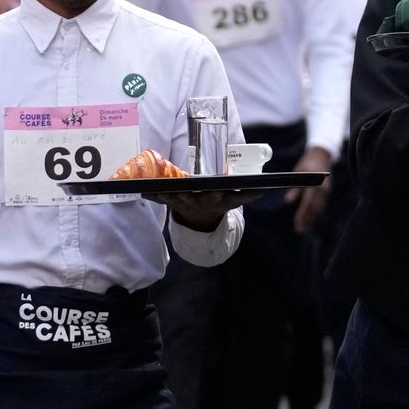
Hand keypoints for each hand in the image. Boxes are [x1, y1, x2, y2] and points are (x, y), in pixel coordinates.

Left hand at [145, 189, 263, 230]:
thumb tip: (265, 188)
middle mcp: (200, 202)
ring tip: (158, 187)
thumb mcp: (234, 200)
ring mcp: (185, 203)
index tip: (217, 190)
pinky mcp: (172, 202)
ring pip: (175, 198)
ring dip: (167, 193)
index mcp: (216, 199)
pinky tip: (143, 189)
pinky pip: (161, 198)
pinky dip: (152, 194)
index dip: (217, 194)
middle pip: (193, 197)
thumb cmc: (219, 201)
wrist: (201, 220)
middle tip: (182, 189)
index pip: (217, 196)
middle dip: (188, 193)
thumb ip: (247, 194)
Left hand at [286, 146, 332, 232]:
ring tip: (305, 229)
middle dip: (307, 219)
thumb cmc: (307, 163)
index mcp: (314, 183)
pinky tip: (312, 221)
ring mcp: (327, 190)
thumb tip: (288, 201)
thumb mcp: (298, 172)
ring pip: (320, 208)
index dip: (303, 214)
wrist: (322, 155)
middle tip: (300, 230)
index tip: (297, 223)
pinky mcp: (328, 192)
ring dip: (312, 219)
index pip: (308, 202)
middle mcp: (323, 188)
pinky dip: (317, 214)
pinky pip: (323, 205)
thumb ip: (295, 187)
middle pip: (314, 208)